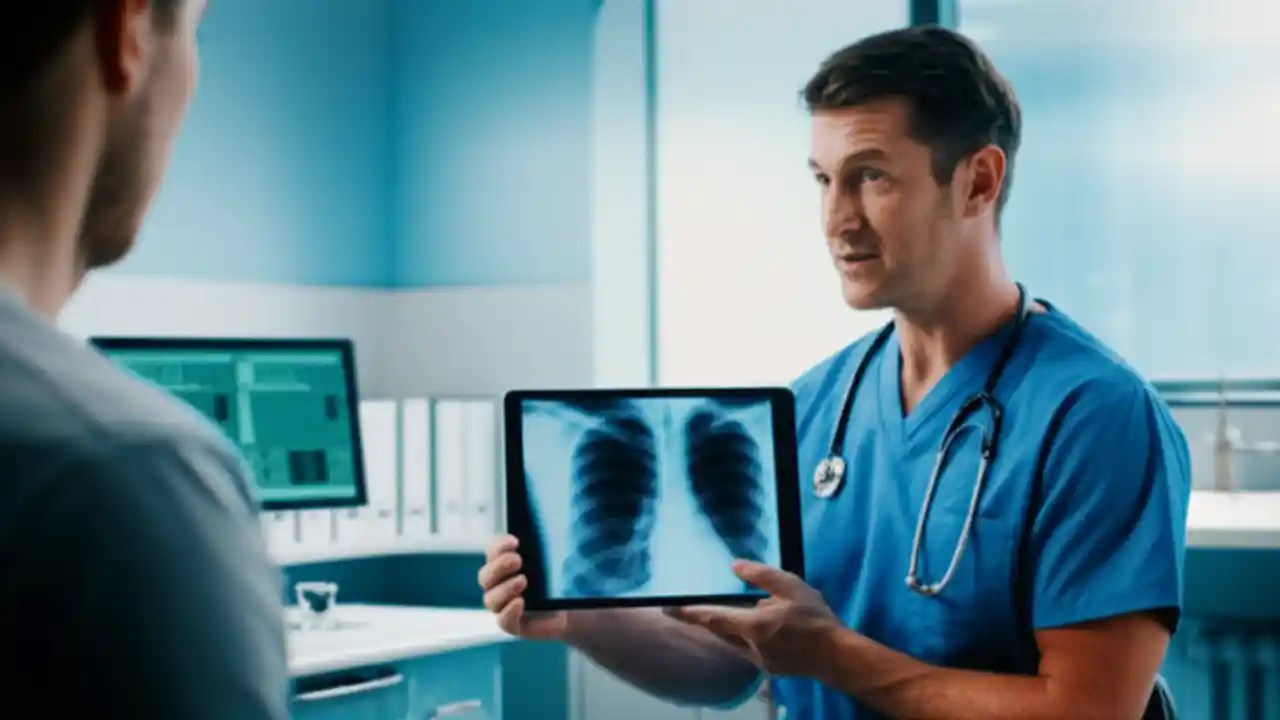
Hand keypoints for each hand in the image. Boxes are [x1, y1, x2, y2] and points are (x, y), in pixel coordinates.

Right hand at [478, 534, 568, 640]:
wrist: (569, 610)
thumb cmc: (558, 582)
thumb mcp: (554, 563)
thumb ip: (544, 550)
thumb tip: (544, 531)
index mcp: (503, 565)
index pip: (492, 552)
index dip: (499, 545)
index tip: (515, 541)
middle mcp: (498, 586)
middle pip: (485, 576)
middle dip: (499, 566)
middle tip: (517, 560)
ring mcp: (503, 607)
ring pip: (490, 599)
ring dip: (505, 588)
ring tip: (523, 581)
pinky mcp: (513, 625)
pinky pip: (503, 621)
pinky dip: (509, 611)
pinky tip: (520, 603)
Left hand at [667, 560, 844, 677]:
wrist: (838, 656)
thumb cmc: (815, 620)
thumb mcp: (792, 587)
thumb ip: (762, 576)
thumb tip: (736, 566)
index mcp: (753, 627)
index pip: (712, 618)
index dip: (688, 613)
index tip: (668, 608)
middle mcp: (751, 647)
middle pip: (721, 631)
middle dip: (711, 619)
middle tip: (700, 607)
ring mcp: (761, 661)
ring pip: (735, 641)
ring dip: (733, 628)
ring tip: (745, 611)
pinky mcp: (771, 668)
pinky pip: (750, 649)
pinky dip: (749, 636)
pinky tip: (767, 626)